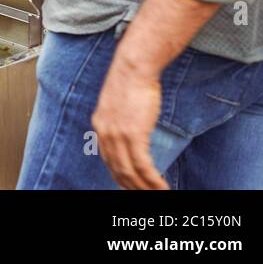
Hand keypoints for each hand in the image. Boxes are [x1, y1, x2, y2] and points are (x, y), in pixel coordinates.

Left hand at [92, 58, 168, 189]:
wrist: (133, 68)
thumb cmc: (131, 82)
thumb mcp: (119, 104)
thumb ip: (121, 121)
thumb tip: (131, 132)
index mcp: (100, 126)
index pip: (108, 160)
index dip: (120, 176)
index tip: (130, 186)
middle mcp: (105, 133)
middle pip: (117, 171)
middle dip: (132, 187)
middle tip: (145, 196)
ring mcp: (117, 135)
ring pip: (130, 172)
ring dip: (145, 188)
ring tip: (157, 195)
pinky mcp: (133, 135)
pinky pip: (143, 166)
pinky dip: (153, 180)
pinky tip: (162, 188)